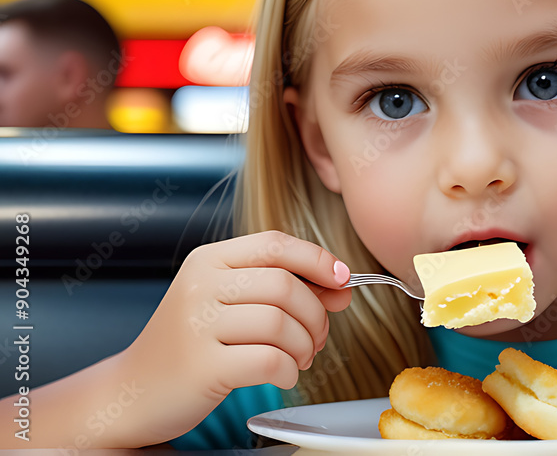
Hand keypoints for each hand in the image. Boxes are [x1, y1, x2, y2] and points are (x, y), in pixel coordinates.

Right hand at [113, 230, 351, 445]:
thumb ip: (283, 288)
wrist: (133, 392)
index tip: (342, 281)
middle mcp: (199, 286)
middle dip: (316, 314)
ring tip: (300, 357)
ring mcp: (196, 325)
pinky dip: (289, 370)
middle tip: (318, 337)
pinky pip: (270, 360)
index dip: (317, 259)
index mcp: (208, 261)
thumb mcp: (229, 303)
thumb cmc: (192, 345)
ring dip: (305, 345)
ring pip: (281, 323)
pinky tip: (283, 374)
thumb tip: (342, 285)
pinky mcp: (201, 366)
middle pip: (285, 285)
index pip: (275, 243)